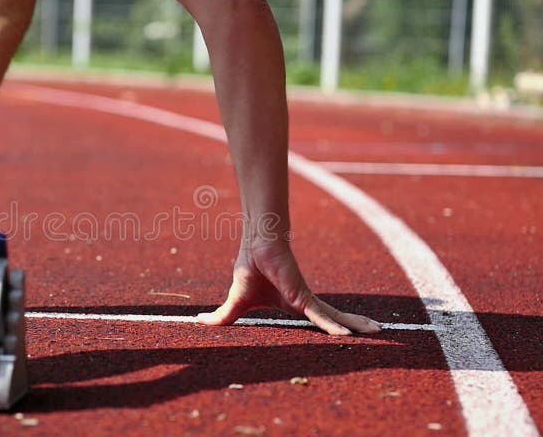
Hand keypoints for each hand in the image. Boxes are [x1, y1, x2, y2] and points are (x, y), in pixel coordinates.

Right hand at [198, 241, 380, 334]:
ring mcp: (306, 300)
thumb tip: (199, 324)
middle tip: (378, 332)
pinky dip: (333, 327)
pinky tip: (349, 336)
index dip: (331, 327)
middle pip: (333, 319)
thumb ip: (223, 317)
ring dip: (357, 326)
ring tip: (381, 332)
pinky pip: (320, 316)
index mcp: (293, 304)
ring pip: (335, 318)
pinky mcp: (302, 296)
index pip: (317, 320)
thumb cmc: (250, 268)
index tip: (348, 336)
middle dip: (356, 325)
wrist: (255, 245)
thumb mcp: (236, 303)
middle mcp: (305, 303)